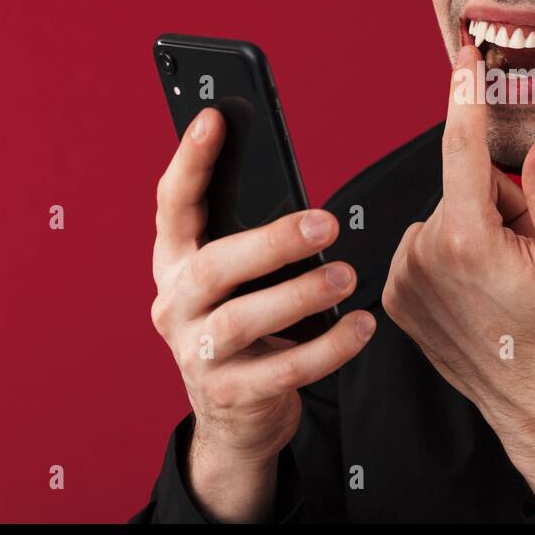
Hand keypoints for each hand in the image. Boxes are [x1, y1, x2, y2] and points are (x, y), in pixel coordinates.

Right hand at [150, 107, 375, 520]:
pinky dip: (327, 349)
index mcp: (175, 263)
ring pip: (242, 320)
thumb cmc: (251, 327)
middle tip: (326, 223)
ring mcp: (196, 354)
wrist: (238, 416)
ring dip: (300, 295)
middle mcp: (175, 304)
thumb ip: (255, 240)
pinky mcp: (230, 394)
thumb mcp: (240, 279)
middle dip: (271, 241)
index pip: (172, 205)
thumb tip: (305, 198)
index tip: (214, 118)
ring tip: (346, 276)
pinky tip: (361, 327)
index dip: (190, 161)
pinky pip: (282, 371)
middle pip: (213, 266)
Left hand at [381, 46, 534, 504]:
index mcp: (468, 238)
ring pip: (445, 217)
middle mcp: (425, 252)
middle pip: (463, 188)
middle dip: (496, 202)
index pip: (462, 147)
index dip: (464, 95)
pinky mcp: (397, 295)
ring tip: (501, 279)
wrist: (531, 400)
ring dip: (473, 230)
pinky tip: (475, 289)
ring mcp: (405, 277)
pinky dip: (451, 253)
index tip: (464, 56)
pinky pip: (427, 246)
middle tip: (526, 249)